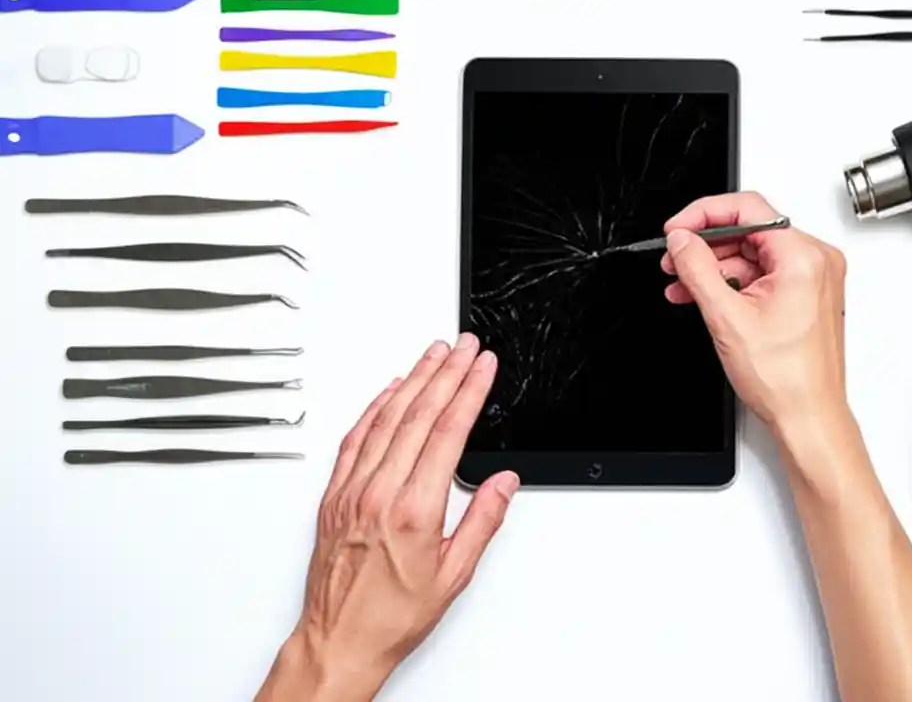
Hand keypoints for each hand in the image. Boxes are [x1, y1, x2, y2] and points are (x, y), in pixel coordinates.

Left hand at [257, 335, 519, 701]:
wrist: (339, 640)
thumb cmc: (392, 616)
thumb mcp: (454, 575)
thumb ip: (481, 521)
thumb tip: (503, 482)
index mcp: (413, 512)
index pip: (446, 433)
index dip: (468, 392)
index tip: (482, 367)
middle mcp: (378, 495)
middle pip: (416, 416)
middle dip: (445, 373)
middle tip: (464, 346)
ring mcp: (351, 492)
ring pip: (384, 420)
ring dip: (412, 380)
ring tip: (433, 355)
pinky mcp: (333, 496)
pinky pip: (354, 439)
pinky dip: (374, 408)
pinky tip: (390, 391)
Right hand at [661, 192, 848, 431]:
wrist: (807, 416)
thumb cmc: (785, 379)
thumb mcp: (727, 317)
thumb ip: (698, 269)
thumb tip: (682, 240)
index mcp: (804, 258)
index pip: (748, 209)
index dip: (704, 214)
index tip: (678, 229)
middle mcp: (816, 261)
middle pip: (750, 230)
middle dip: (706, 244)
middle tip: (674, 258)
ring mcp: (813, 278)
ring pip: (753, 255)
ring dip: (715, 266)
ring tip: (681, 283)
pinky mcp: (806, 295)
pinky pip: (763, 275)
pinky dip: (732, 282)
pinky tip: (705, 294)